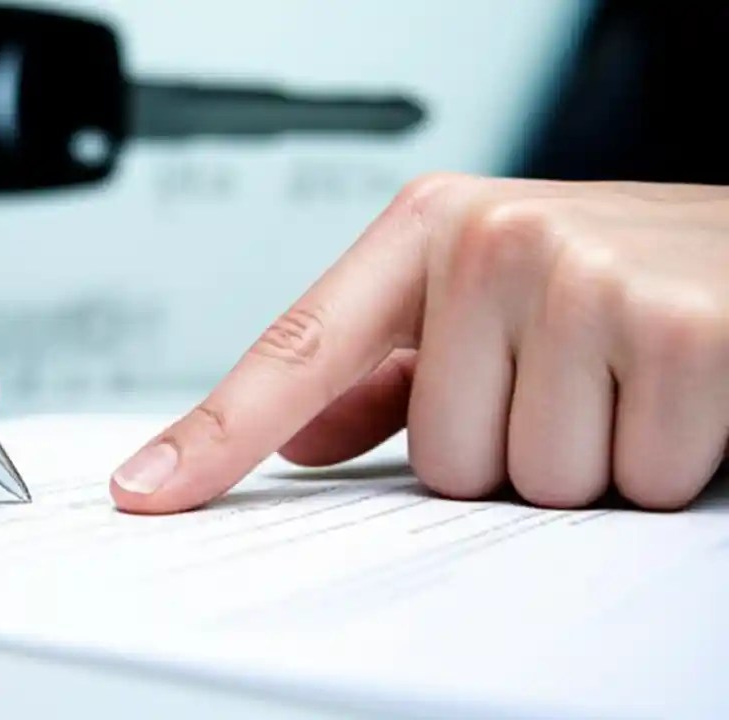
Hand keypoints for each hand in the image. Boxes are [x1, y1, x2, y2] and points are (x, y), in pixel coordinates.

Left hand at [111, 175, 728, 512]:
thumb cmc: (619, 270)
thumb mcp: (489, 298)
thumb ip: (387, 368)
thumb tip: (299, 430)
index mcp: (429, 228)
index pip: (296, 353)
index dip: (216, 434)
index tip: (147, 490)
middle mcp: (492, 240)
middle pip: (440, 460)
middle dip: (511, 449)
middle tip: (570, 380)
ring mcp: (584, 279)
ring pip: (528, 483)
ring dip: (584, 459)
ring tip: (622, 382)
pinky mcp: (680, 331)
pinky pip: (631, 481)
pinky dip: (663, 461)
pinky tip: (677, 392)